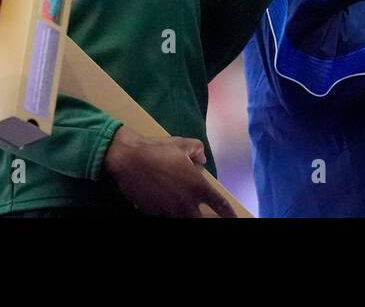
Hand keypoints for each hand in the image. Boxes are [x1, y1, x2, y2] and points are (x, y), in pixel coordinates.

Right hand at [103, 127, 235, 217]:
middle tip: (206, 216)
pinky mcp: (154, 212)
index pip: (219, 205)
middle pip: (200, 221)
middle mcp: (185, 203)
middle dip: (205, 220)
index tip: (234, 219)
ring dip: (185, 214)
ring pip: (182, 219)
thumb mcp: (183, 144)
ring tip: (182, 205)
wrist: (129, 159)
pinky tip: (162, 200)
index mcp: (197, 186)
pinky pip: (164, 215)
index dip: (229, 214)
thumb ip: (198, 151)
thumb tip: (201, 161)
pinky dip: (167, 211)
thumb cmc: (159, 150)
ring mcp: (169, 210)